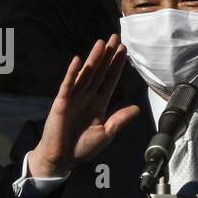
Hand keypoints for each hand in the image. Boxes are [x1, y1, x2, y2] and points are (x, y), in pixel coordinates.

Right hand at [29, 35, 139, 177]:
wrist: (62, 159)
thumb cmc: (82, 148)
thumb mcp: (106, 133)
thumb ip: (120, 119)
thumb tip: (136, 108)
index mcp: (98, 104)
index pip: (110, 80)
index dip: (117, 66)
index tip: (124, 51)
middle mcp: (87, 97)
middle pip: (99, 72)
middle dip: (107, 55)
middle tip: (115, 38)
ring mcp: (74, 98)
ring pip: (86, 74)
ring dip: (93, 59)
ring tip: (101, 44)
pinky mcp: (62, 103)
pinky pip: (68, 85)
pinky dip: (73, 73)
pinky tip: (79, 61)